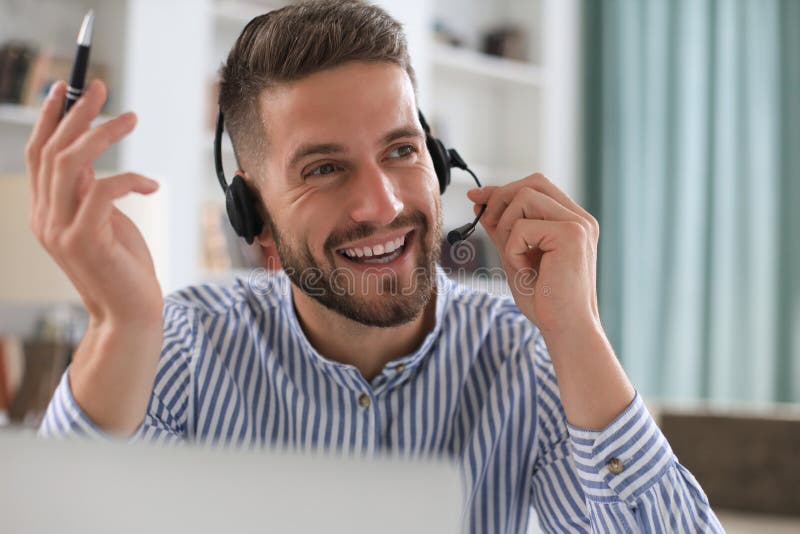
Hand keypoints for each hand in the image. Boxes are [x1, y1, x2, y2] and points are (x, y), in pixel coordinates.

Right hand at [26, 80, 162, 325]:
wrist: (130, 315)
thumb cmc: (123, 267)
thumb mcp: (103, 220)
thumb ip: (89, 189)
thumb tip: (89, 151)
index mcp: (46, 211)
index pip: (38, 154)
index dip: (49, 118)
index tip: (67, 87)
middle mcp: (44, 218)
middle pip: (51, 150)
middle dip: (75, 112)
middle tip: (102, 86)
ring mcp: (60, 230)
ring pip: (71, 163)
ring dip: (102, 134)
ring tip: (131, 117)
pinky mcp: (85, 240)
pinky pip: (104, 190)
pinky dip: (130, 179)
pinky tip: (152, 186)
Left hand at [467, 173, 599, 336]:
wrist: (565, 330)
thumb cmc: (545, 301)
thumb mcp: (516, 256)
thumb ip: (503, 229)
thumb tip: (480, 201)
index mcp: (573, 222)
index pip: (536, 187)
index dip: (503, 190)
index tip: (476, 198)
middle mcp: (580, 219)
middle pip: (533, 182)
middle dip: (501, 197)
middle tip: (483, 220)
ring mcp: (578, 224)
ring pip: (525, 197)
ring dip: (506, 225)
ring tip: (512, 256)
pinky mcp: (571, 235)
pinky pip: (522, 226)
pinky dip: (512, 249)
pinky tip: (524, 271)